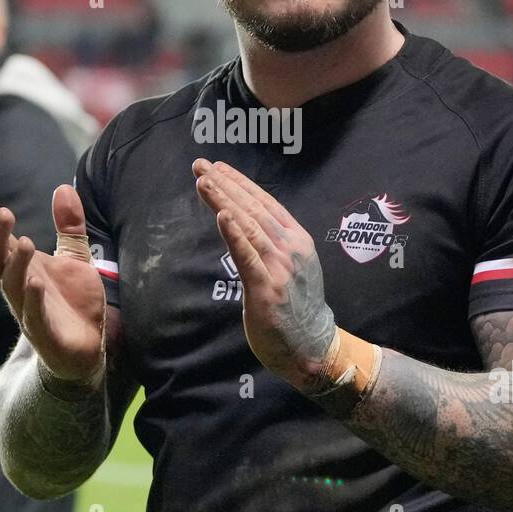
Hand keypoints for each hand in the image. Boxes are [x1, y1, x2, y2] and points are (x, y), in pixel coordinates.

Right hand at [0, 190, 105, 384]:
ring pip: (14, 288)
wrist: (86, 350)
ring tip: (23, 240)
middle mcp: (20, 291)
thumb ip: (69, 227)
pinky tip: (37, 283)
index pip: (0, 246)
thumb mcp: (75, 258)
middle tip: (2, 213)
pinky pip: (35, 317)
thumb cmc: (74, 302)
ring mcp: (30, 313)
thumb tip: (64, 188)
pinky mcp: (47, 336)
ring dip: (16, 265)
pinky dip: (34, 300)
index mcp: (23, 271)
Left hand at [192, 158, 336, 392]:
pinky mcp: (267, 288)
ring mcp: (280, 267)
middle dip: (224, 184)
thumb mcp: (289, 267)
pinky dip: (234, 233)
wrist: (311, 346)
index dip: (240, 182)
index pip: (265, 203)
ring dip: (223, 200)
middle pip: (253, 208)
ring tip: (203, 181)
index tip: (217, 167)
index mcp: (296, 240)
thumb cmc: (296, 308)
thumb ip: (271, 244)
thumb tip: (243, 223)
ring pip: (247, 225)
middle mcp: (290, 248)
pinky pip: (247, 256)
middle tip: (200, 165)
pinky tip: (222, 215)